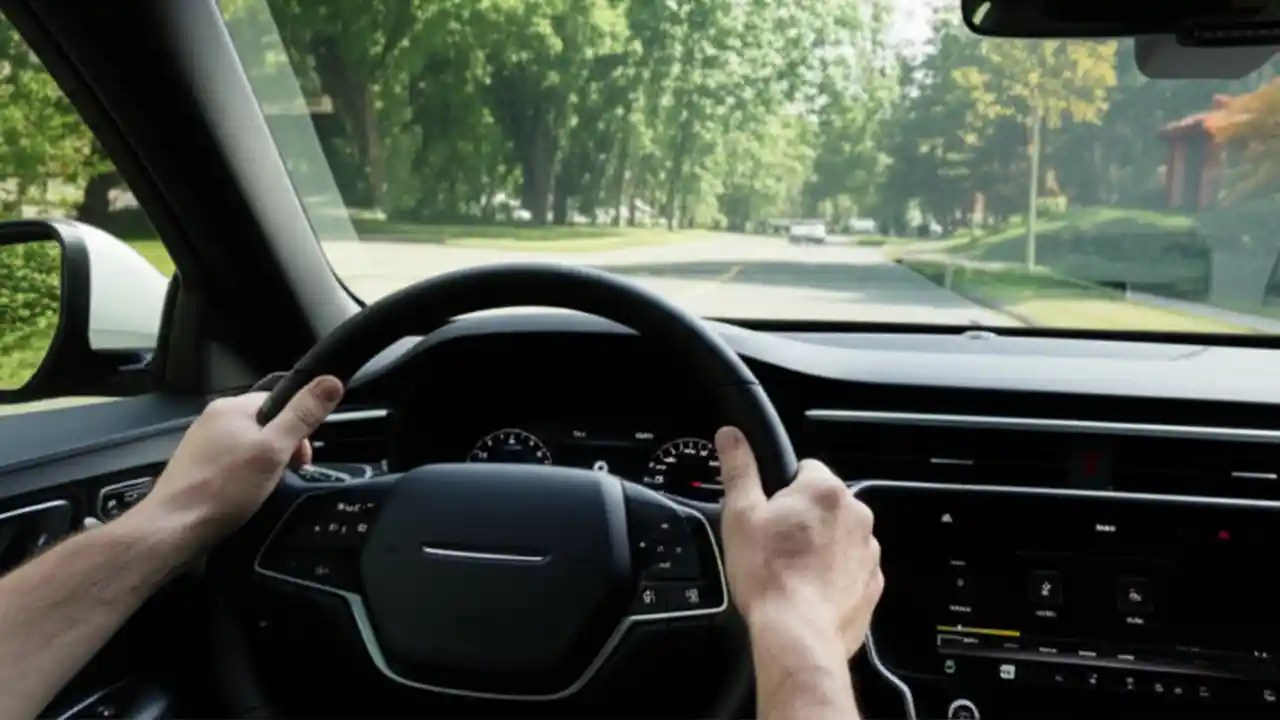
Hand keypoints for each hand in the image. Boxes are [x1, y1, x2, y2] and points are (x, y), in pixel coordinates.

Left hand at [131, 376, 344, 551]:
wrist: (173, 529)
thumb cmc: (224, 488)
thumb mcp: (274, 450)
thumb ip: (303, 415)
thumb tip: (331, 380)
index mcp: (231, 407)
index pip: (279, 400)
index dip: (300, 424)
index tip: (304, 454)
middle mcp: (213, 419)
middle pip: (265, 424)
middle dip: (283, 448)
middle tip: (288, 474)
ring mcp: (201, 445)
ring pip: (250, 446)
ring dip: (266, 465)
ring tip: (265, 489)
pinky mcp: (195, 469)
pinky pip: (232, 464)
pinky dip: (245, 477)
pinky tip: (245, 496)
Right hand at [716, 426, 882, 657]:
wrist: (798, 634)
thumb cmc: (769, 575)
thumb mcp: (741, 515)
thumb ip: (739, 469)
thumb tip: (731, 436)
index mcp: (824, 490)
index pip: (805, 468)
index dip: (781, 489)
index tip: (768, 512)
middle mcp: (856, 514)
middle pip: (824, 503)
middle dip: (802, 518)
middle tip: (774, 544)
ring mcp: (869, 550)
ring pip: (839, 536)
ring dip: (819, 546)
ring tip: (790, 570)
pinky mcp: (873, 583)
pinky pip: (850, 568)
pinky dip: (833, 575)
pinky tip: (809, 590)